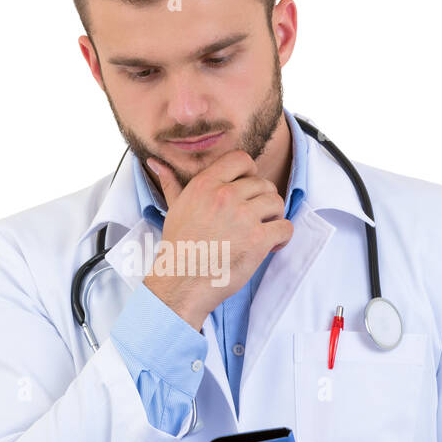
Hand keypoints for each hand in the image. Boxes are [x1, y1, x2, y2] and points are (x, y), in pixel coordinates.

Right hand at [143, 151, 292, 330]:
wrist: (182, 282)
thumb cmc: (178, 248)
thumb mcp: (173, 209)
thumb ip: (172, 183)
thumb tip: (156, 163)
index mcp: (205, 185)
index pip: (241, 159)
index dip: (250, 172)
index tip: (248, 189)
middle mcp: (225, 196)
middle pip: (263, 183)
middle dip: (263, 200)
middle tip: (255, 218)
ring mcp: (243, 217)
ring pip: (277, 202)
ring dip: (274, 217)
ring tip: (262, 231)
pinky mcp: (258, 240)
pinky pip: (285, 227)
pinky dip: (282, 237)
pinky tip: (270, 246)